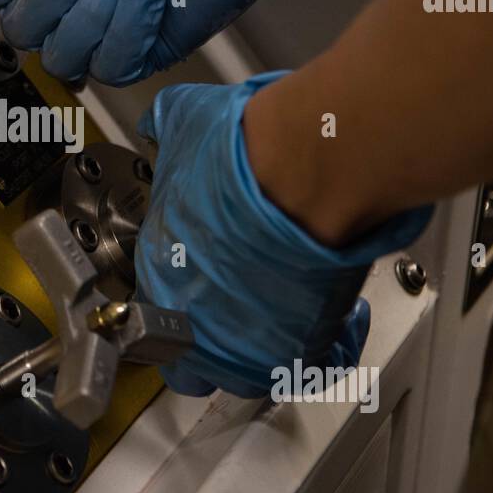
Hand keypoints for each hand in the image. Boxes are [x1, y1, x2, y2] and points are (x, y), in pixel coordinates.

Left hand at [135, 74, 432, 396]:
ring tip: (288, 311)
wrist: (302, 170)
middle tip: (242, 308)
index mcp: (160, 282)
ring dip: (270, 347)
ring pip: (255, 373)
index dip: (176, 304)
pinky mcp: (307, 349)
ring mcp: (252, 345)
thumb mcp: (182, 128)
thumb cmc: (240, 159)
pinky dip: (333, 344)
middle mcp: (200, 326)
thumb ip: (168, 131)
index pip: (149, 323)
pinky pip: (318, 365)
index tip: (199, 285)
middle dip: (218, 343)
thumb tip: (164, 119)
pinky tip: (343, 312)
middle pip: (199, 366)